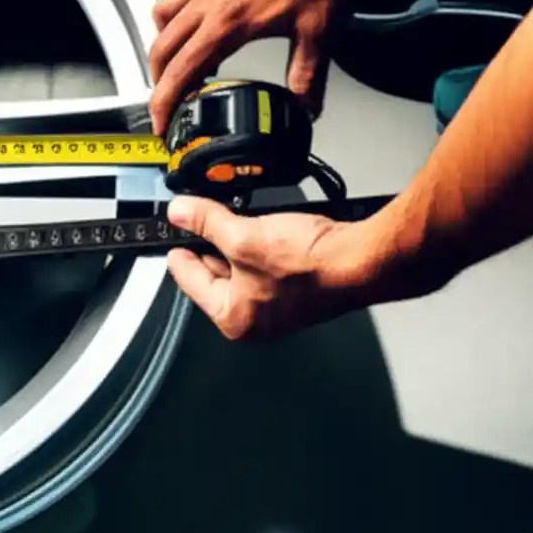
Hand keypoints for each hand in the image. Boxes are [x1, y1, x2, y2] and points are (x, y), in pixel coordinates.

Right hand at [147, 0, 369, 134]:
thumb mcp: (322, 28)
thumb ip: (308, 74)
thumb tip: (304, 105)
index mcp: (230, 21)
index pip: (182, 70)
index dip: (165, 102)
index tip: (161, 122)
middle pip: (161, 47)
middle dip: (158, 81)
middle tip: (168, 101)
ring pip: (161, 15)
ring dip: (162, 44)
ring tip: (175, 61)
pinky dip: (173, 10)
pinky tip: (190, 17)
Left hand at [165, 195, 378, 338]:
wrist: (362, 260)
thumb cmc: (311, 263)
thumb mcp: (243, 235)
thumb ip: (205, 222)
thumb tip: (180, 212)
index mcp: (234, 318)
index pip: (189, 279)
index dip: (178, 250)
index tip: (170, 234)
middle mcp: (254, 320)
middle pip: (214, 274)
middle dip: (208, 244)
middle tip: (197, 217)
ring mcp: (277, 307)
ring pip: (240, 267)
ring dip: (234, 242)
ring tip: (231, 218)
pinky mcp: (296, 291)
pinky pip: (264, 266)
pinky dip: (258, 246)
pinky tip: (262, 227)